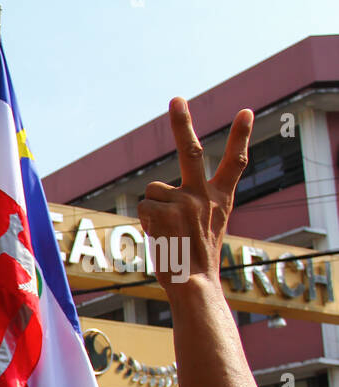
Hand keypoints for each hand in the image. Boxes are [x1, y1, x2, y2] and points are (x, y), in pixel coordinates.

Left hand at [136, 99, 252, 293]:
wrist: (195, 283)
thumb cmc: (195, 258)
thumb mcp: (205, 226)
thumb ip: (190, 204)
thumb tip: (152, 195)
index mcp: (221, 198)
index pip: (235, 163)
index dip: (241, 136)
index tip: (246, 111)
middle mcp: (205, 195)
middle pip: (191, 151)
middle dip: (182, 123)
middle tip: (176, 99)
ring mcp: (185, 201)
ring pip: (153, 190)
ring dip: (153, 208)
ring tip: (166, 232)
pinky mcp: (165, 211)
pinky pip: (143, 207)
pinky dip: (146, 221)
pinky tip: (159, 237)